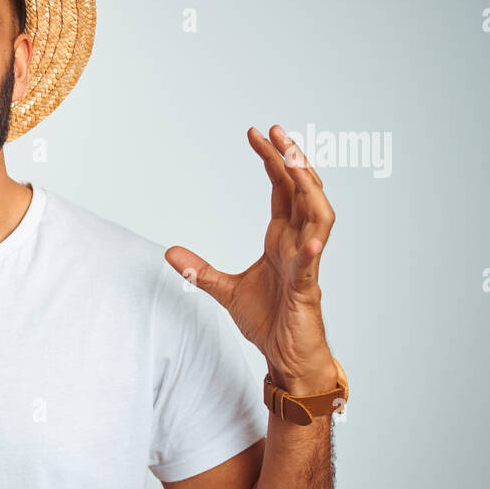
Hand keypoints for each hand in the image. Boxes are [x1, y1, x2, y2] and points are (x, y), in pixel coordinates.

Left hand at [165, 125, 335, 392]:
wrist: (286, 357)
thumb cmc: (269, 322)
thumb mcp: (225, 290)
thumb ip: (200, 270)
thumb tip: (170, 252)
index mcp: (282, 240)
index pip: (282, 190)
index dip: (273, 161)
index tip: (257, 134)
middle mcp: (298, 245)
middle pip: (301, 192)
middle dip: (291, 160)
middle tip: (276, 131)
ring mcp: (306, 266)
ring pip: (319, 217)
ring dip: (310, 188)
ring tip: (296, 161)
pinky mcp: (306, 291)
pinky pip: (311, 267)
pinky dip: (311, 252)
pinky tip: (311, 241)